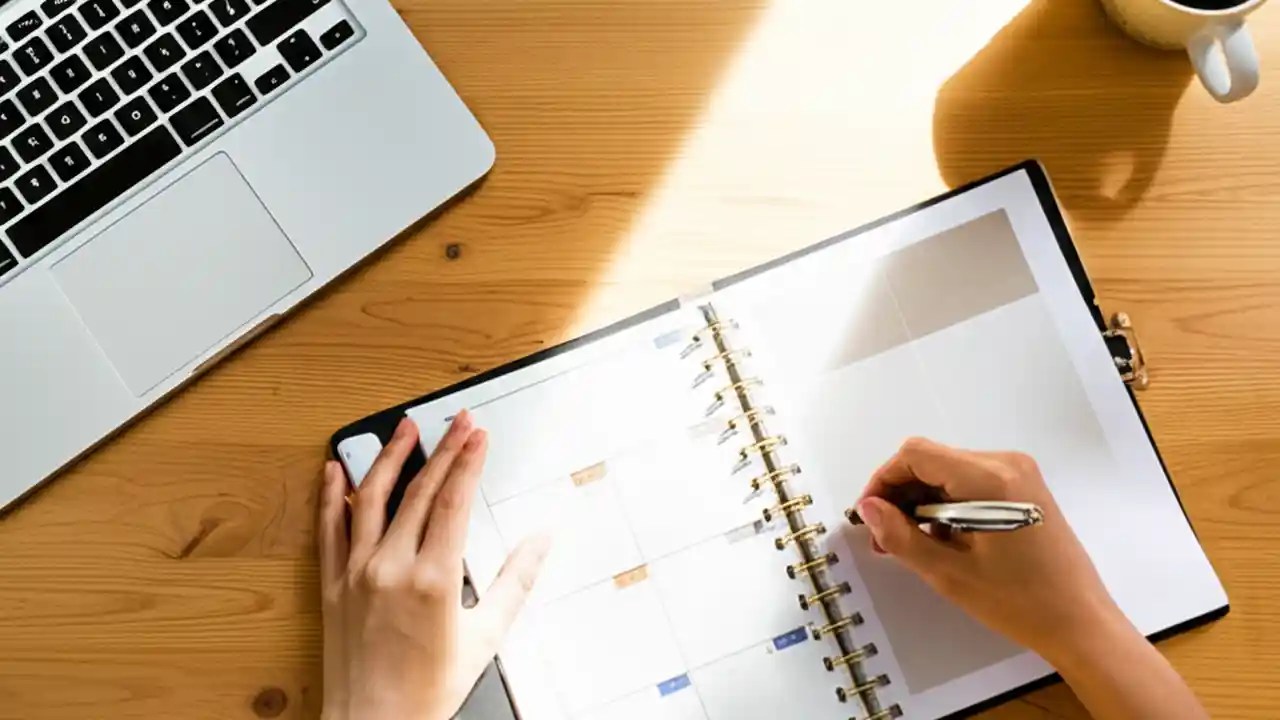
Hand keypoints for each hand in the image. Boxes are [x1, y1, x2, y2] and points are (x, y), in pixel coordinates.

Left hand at [318, 411, 549, 719]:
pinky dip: (332, 497)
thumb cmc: (426, 692)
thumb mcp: (486, 637)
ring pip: (371, 499)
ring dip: (388, 458)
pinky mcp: (333, 586)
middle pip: (419, 491)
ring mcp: (357, 574)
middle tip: (457, 422)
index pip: (453, 500)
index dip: (468, 461)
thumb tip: (540, 543)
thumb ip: (515, 582)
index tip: (478, 435)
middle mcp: (390, 568)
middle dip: (442, 449)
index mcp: (432, 580)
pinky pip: (329, 530)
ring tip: (403, 429)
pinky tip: (337, 471)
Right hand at [853, 437, 1119, 660]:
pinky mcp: (1025, 487)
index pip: (916, 455)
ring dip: (922, 501)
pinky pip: (971, 482)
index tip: (869, 516)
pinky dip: (948, 503)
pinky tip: (942, 538)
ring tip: (910, 543)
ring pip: (949, 472)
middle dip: (901, 495)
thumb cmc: (1018, 601)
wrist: (1080, 621)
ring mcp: (1019, 473)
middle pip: (932, 461)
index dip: (884, 480)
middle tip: (884, 538)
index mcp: (988, 479)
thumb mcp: (949, 573)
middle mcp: (1006, 463)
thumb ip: (901, 536)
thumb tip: (868, 508)